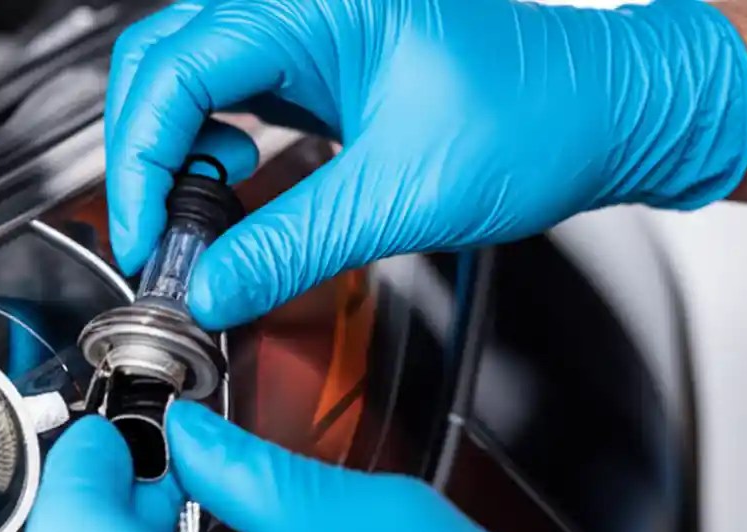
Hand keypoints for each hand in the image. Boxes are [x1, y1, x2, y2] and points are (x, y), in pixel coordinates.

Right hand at [105, 0, 746, 328]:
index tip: (143, 235)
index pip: (175, 70)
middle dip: (140, 153)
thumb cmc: (538, 120)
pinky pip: (228, 88)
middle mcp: (299, 1)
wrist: (606, 112)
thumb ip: (288, 244)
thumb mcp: (399, 195)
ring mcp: (304, 24)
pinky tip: (231, 177)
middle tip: (150, 235)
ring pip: (184, 73)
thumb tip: (209, 288)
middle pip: (160, 62)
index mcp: (314, 3)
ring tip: (189, 215)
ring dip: (170, 147)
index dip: (141, 160)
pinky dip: (208, 141)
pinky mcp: (315, 57)